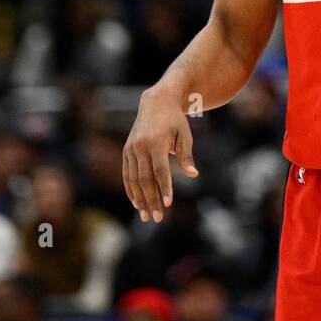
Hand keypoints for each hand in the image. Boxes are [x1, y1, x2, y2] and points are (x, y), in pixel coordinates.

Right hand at [122, 87, 197, 222]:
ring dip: (139, 199)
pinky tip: (136, 203)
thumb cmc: (175, 120)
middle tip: (158, 218)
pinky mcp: (126, 151)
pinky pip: (127, 174)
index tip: (168, 204)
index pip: (160, 171)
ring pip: (134, 179)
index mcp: (156, 142)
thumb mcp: (185, 135)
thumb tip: (193, 174)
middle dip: (151, 200)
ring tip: (146, 216)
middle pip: (145, 179)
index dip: (164, 188)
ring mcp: (131, 149)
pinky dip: (130, 189)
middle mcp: (140, 147)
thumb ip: (186, 156)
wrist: (156, 102)